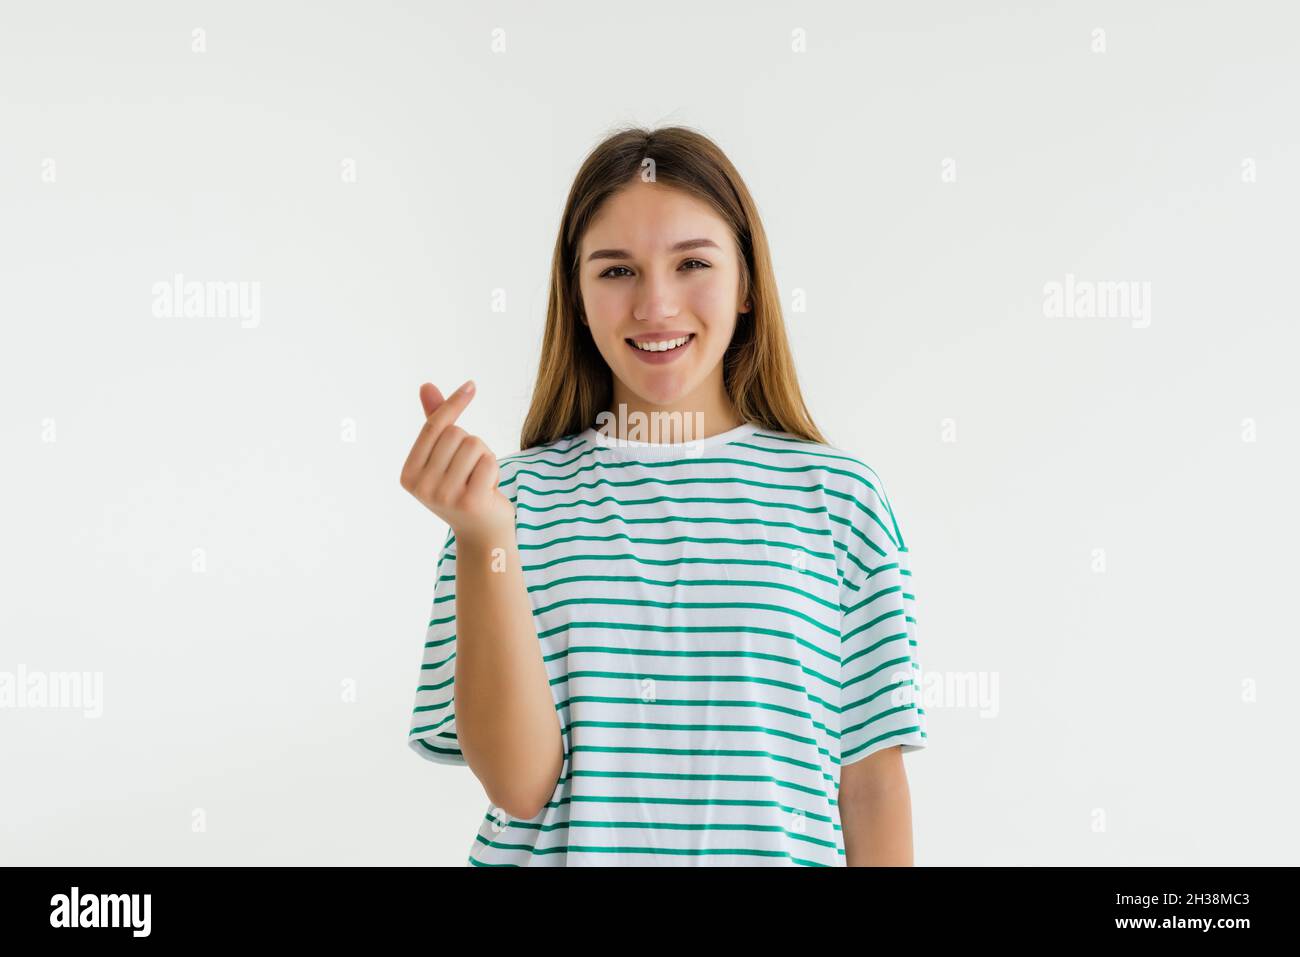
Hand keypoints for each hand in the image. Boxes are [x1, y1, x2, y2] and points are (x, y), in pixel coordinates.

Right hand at [399, 380, 515, 544]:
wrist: (482, 533)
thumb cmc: (462, 488)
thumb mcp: (444, 457)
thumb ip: (435, 423)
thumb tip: (426, 386)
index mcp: (409, 474)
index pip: (433, 427)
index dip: (453, 404)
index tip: (471, 385)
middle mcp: (422, 487)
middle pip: (456, 434)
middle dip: (471, 443)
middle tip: (470, 469)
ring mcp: (444, 496)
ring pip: (474, 445)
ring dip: (484, 456)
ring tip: (479, 478)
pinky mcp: (470, 501)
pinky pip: (489, 461)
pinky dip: (494, 468)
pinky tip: (489, 487)